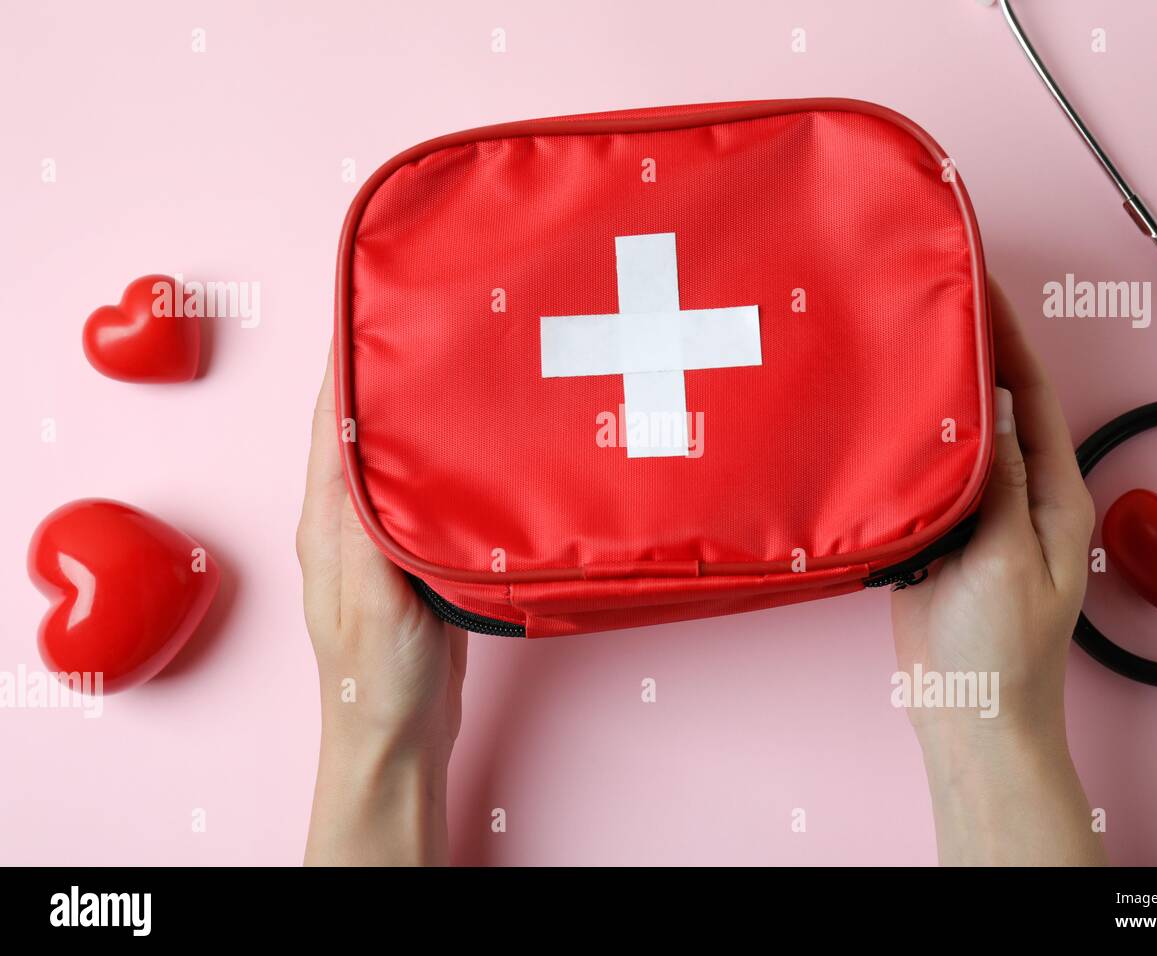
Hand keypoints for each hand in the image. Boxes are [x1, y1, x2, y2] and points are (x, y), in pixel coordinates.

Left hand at [297, 343, 466, 865]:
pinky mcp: (411, 557)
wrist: (396, 740)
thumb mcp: (375, 605)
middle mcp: (345, 522)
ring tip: (455, 364)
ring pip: (395, 454)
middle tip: (430, 319)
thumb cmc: (377, 684)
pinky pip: (423, 487)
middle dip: (385, 370)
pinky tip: (471, 442)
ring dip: (415, 409)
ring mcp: (378, 539)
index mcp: (326, 524)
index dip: (348, 362)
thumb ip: (370, 530)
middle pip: (360, 428)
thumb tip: (365, 443)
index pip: (331, 424)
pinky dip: (441, 453)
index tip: (376, 305)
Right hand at [890, 279, 1104, 864]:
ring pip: (955, 440)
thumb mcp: (1007, 561)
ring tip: (897, 344)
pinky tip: (877, 419)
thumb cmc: (1000, 652)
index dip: (1010, 339)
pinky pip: (924, 478)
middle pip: (994, 409)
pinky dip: (905, 444)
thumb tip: (992, 402)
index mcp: (1053, 497)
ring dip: (932, 396)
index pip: (1033, 398)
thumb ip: (1002, 484)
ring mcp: (975, 517)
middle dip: (969, 354)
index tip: (979, 286)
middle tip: (928, 300)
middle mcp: (1017, 498)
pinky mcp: (936, 539)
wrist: (969, 719)